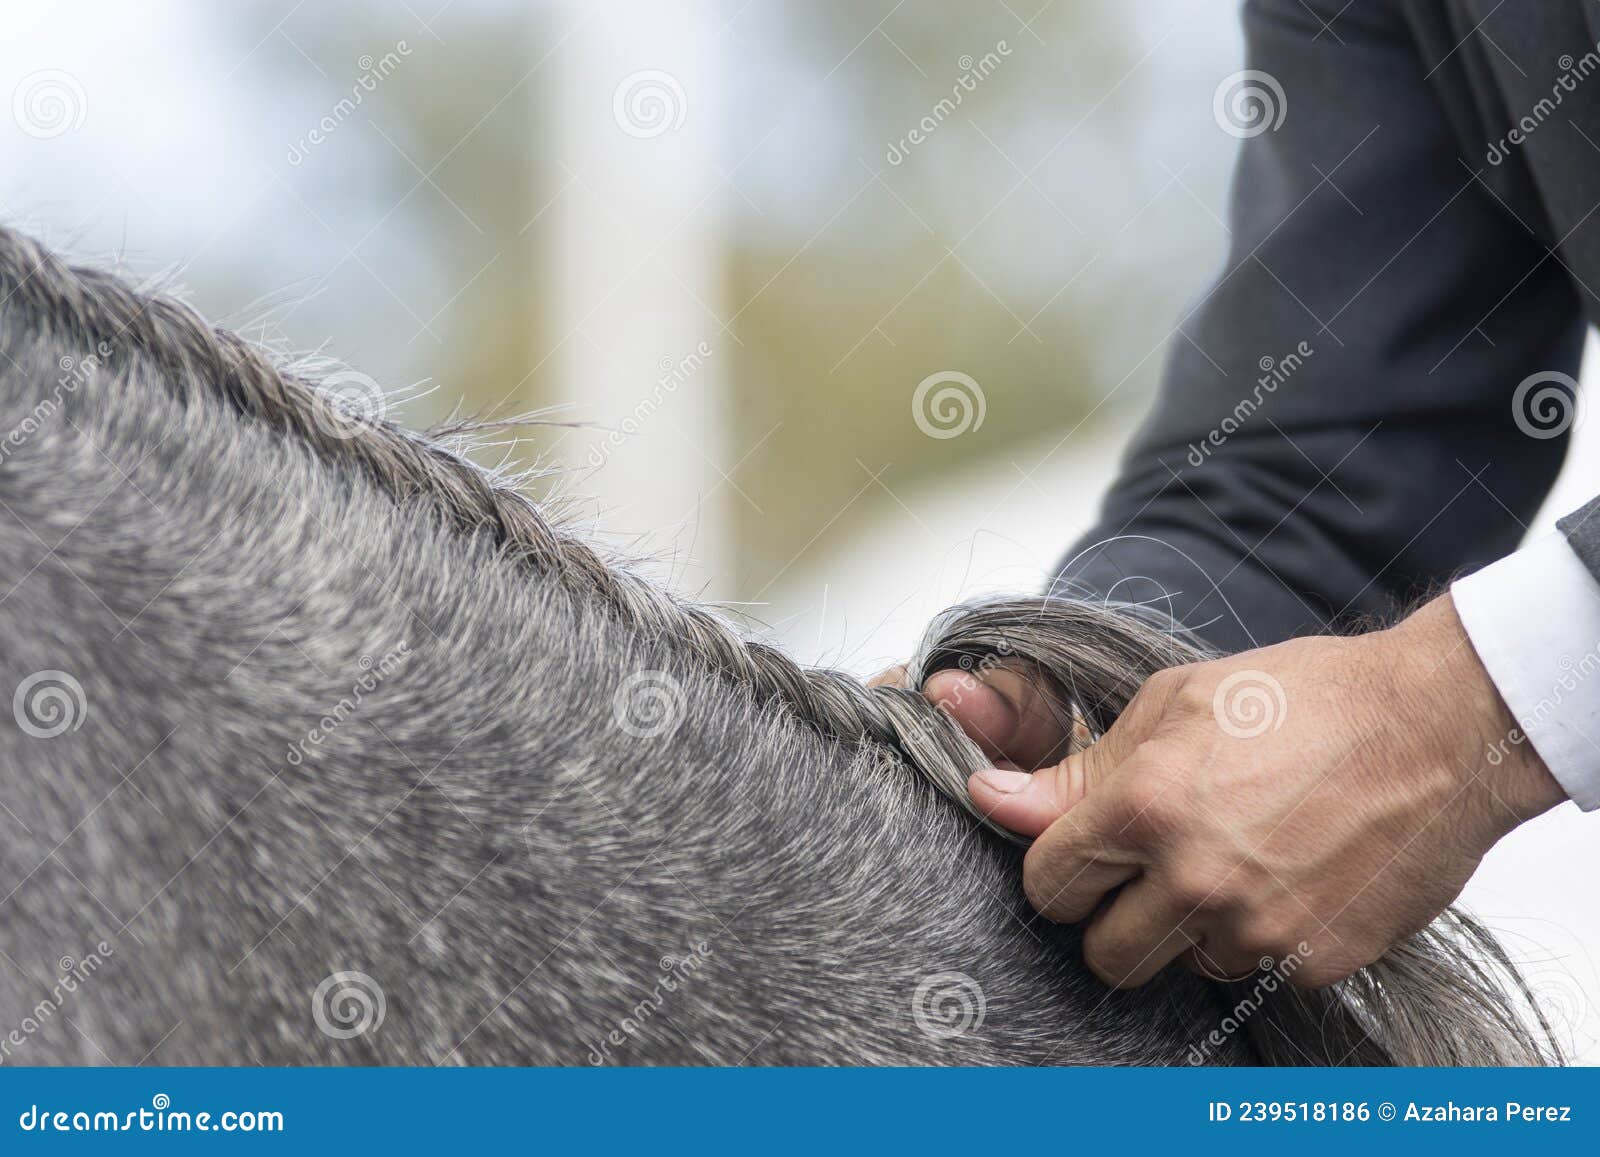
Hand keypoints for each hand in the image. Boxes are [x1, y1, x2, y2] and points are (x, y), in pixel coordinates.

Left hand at [888, 594, 1566, 987]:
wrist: (1435, 725)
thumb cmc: (1301, 699)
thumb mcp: (1171, 705)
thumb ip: (1078, 771)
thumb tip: (994, 800)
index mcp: (1145, 805)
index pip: (1048, 885)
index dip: (1059, 872)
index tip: (1082, 858)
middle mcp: (1194, 878)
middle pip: (1103, 953)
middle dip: (1112, 919)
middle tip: (1147, 873)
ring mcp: (1258, 927)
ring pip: (1176, 967)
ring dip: (1185, 930)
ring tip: (1226, 862)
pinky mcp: (1313, 959)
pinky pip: (1247, 972)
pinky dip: (1251, 939)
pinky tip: (1278, 879)